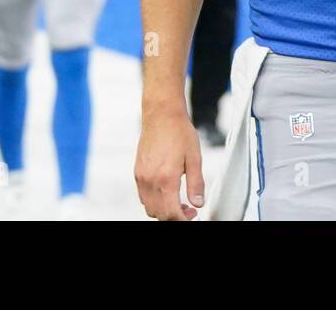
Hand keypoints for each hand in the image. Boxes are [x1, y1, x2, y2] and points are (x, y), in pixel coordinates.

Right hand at [135, 104, 204, 219]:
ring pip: (149, 207)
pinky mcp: (137, 172)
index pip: (171, 213)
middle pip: (158, 214)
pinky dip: (154, 200)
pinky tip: (167, 191)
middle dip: (174, 217)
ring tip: (179, 200)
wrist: (161, 115)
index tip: (192, 216)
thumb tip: (198, 203)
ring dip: (163, 210)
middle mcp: (150, 180)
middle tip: (189, 210)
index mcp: (166, 178)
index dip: (183, 219)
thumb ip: (196, 184)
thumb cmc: (179, 132)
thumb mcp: (195, 158)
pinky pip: (143, 196)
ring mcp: (141, 177)